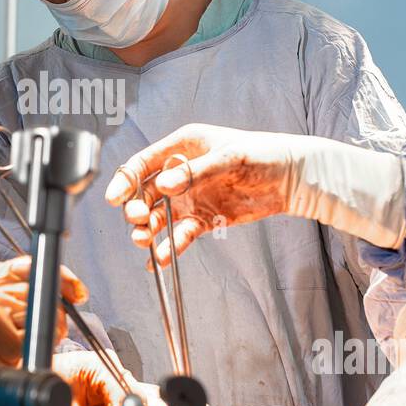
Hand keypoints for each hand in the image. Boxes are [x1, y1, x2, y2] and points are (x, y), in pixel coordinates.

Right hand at [104, 123, 405, 266]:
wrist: (292, 179)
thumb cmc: (262, 155)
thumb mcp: (229, 157)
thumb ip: (195, 172)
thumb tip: (163, 185)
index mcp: (181, 147)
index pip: (143, 164)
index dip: (125, 180)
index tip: (114, 199)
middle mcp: (179, 173)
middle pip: (145, 193)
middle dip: (136, 209)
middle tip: (139, 221)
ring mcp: (190, 198)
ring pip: (158, 218)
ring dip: (148, 231)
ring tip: (145, 243)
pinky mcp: (203, 219)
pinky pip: (179, 235)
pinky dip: (169, 247)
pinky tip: (162, 258)